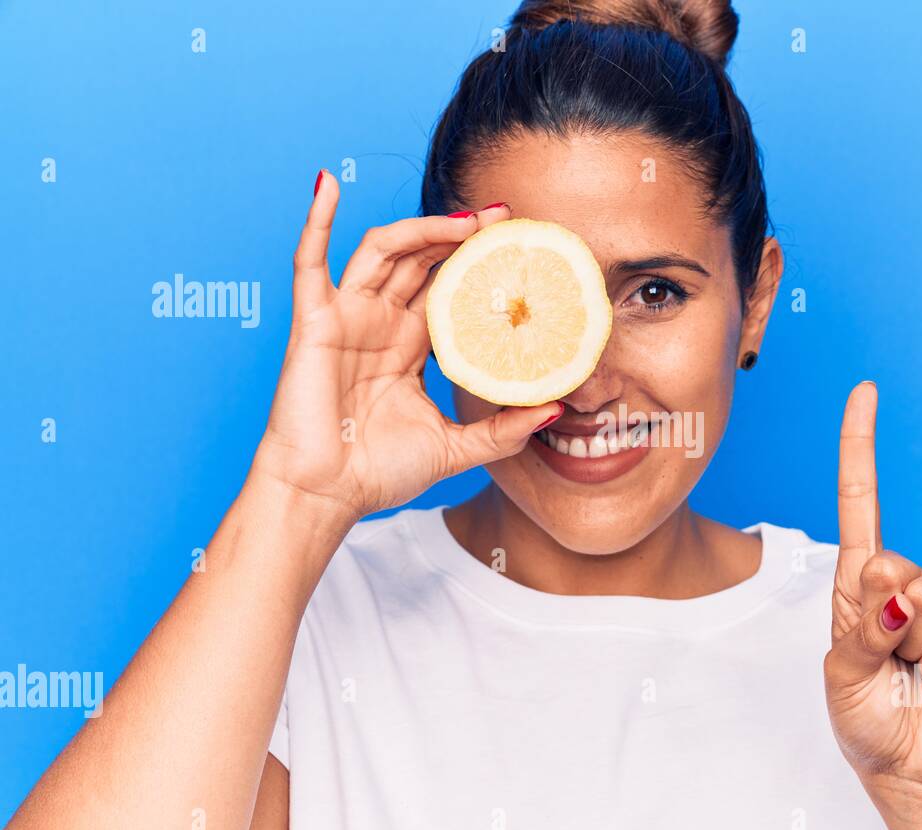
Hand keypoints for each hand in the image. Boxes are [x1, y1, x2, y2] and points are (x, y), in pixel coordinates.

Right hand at [250, 172, 560, 522]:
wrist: (325, 496)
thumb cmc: (377, 473)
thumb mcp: (455, 449)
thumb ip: (503, 432)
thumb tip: (554, 411)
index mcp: (410, 346)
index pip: (450, 289)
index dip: (480, 265)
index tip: (520, 247)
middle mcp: (381, 323)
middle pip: (425, 260)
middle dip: (463, 234)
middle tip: (506, 218)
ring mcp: (347, 318)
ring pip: (386, 251)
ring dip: (424, 227)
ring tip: (468, 219)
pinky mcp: (315, 322)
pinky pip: (309, 262)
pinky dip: (315, 220)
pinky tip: (326, 184)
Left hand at [825, 382, 921, 792]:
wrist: (907, 766)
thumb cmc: (865, 714)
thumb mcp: (841, 672)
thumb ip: (862, 627)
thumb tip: (899, 586)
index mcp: (859, 582)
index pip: (861, 502)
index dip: (861, 447)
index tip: (866, 391)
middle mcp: (906, 581)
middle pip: (890, 565)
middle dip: (878, 622)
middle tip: (884, 658)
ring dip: (911, 648)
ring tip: (910, 672)